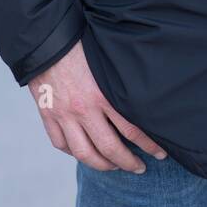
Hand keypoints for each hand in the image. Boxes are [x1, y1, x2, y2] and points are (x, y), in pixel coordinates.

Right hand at [28, 39, 167, 173]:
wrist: (46, 39)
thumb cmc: (82, 45)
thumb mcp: (107, 63)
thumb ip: (121, 85)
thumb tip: (143, 102)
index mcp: (103, 95)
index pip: (132, 130)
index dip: (149, 146)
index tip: (160, 154)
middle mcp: (83, 109)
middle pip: (110, 148)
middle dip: (128, 163)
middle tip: (140, 168)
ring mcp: (63, 115)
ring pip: (85, 154)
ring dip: (103, 165)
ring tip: (115, 167)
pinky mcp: (48, 115)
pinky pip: (61, 144)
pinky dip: (73, 153)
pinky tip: (85, 153)